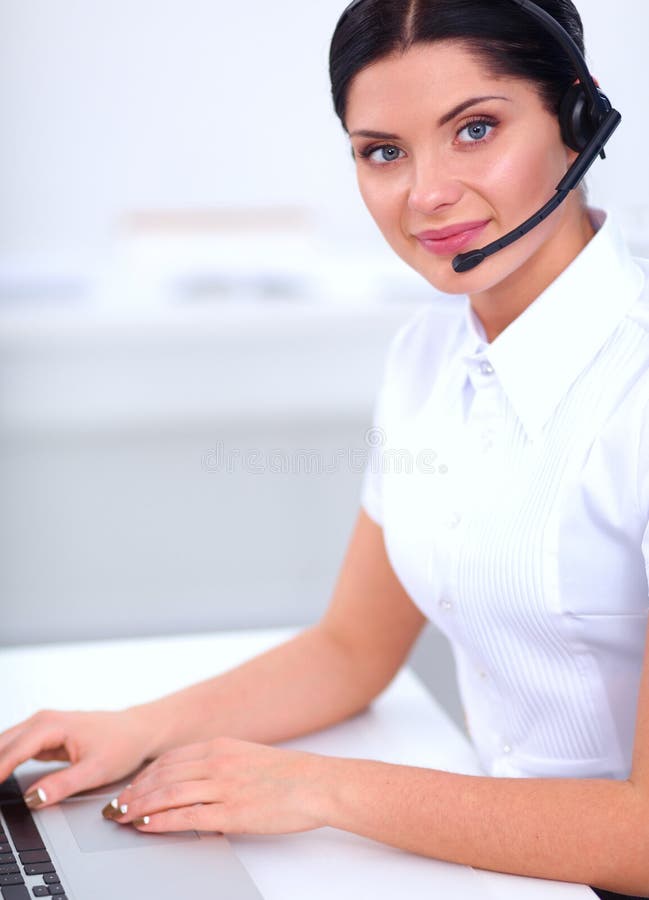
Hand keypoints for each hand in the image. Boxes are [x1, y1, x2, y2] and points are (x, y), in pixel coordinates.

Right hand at [0, 708, 156, 805]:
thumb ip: (62, 785)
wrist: (137, 731)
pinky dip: (3, 762)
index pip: (12, 751)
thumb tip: (32, 798)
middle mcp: (42, 721)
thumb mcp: (95, 771)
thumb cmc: (121, 745)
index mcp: (52, 725)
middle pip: (2, 744)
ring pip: (5, 745)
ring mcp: (42, 727)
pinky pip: (14, 749)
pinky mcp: (43, 737)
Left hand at [103, 736, 333, 834]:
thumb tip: (193, 782)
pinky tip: (148, 826)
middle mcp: (217, 762)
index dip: (144, 775)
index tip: (130, 787)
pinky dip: (162, 821)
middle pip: (163, 775)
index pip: (170, 760)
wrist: (317, 783)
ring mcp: (223, 787)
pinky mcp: (232, 812)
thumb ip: (219, 765)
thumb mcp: (247, 758)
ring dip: (140, 806)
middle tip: (115, 805)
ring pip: (168, 794)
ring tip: (122, 817)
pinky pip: (187, 816)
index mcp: (221, 747)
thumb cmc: (287, 775)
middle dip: (134, 791)